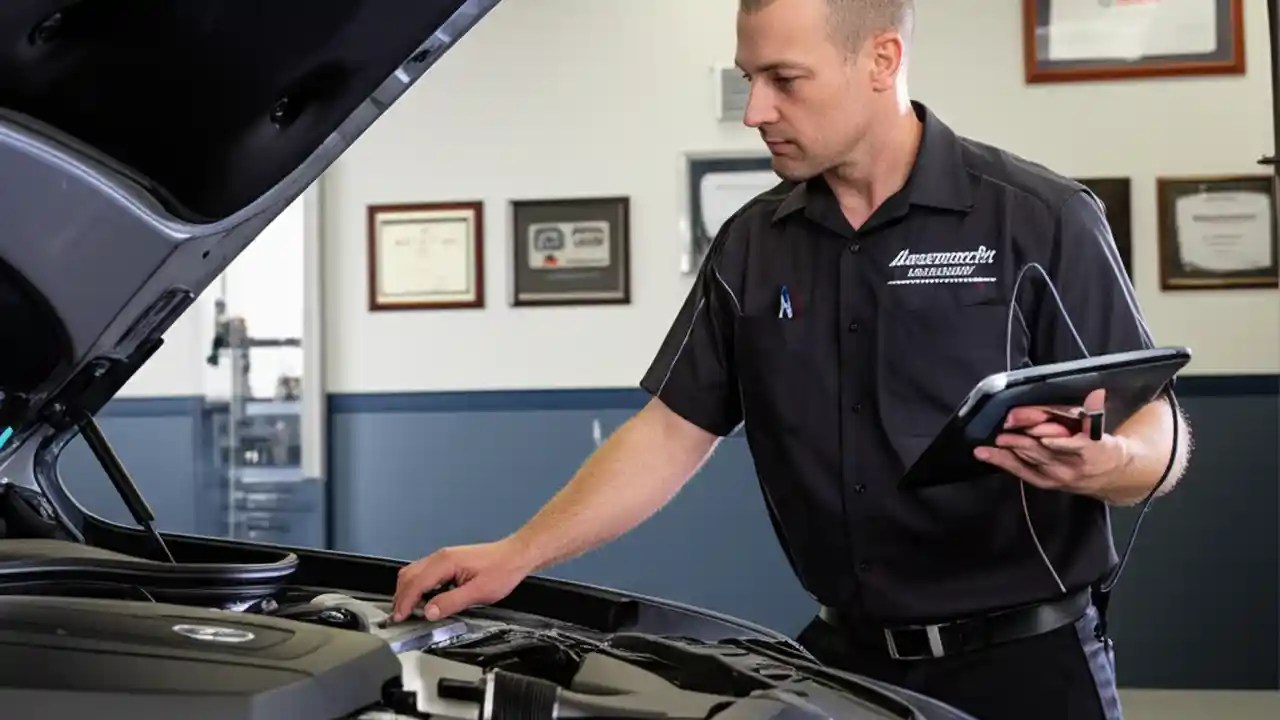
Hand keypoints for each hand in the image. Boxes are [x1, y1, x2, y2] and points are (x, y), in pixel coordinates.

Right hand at [390, 538, 532, 622]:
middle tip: (399, 616)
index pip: (415, 583)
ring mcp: (444, 558)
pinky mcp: (449, 562)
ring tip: (408, 610)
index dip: (405, 602)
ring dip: (408, 591)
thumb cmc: (502, 570)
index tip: (399, 617)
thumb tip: (429, 612)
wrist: (516, 556)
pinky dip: (418, 586)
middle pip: (409, 575)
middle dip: (401, 596)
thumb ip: (451, 602)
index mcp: (445, 562)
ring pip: (414, 572)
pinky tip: (423, 599)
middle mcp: (441, 557)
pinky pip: (424, 572)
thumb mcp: (478, 592)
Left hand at [973, 389, 1129, 498]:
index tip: (1034, 428)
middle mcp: (1070, 465)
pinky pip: (1020, 471)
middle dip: (1021, 438)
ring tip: (989, 440)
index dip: (1051, 434)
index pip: (1069, 442)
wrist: (1111, 477)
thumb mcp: (1101, 428)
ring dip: (1008, 449)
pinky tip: (985, 454)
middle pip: (1042, 449)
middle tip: (1004, 425)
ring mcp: (1056, 475)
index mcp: (1090, 449)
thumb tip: (1097, 393)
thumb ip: (1094, 411)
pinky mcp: (1044, 482)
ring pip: (1028, 459)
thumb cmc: (1101, 446)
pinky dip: (1003, 461)